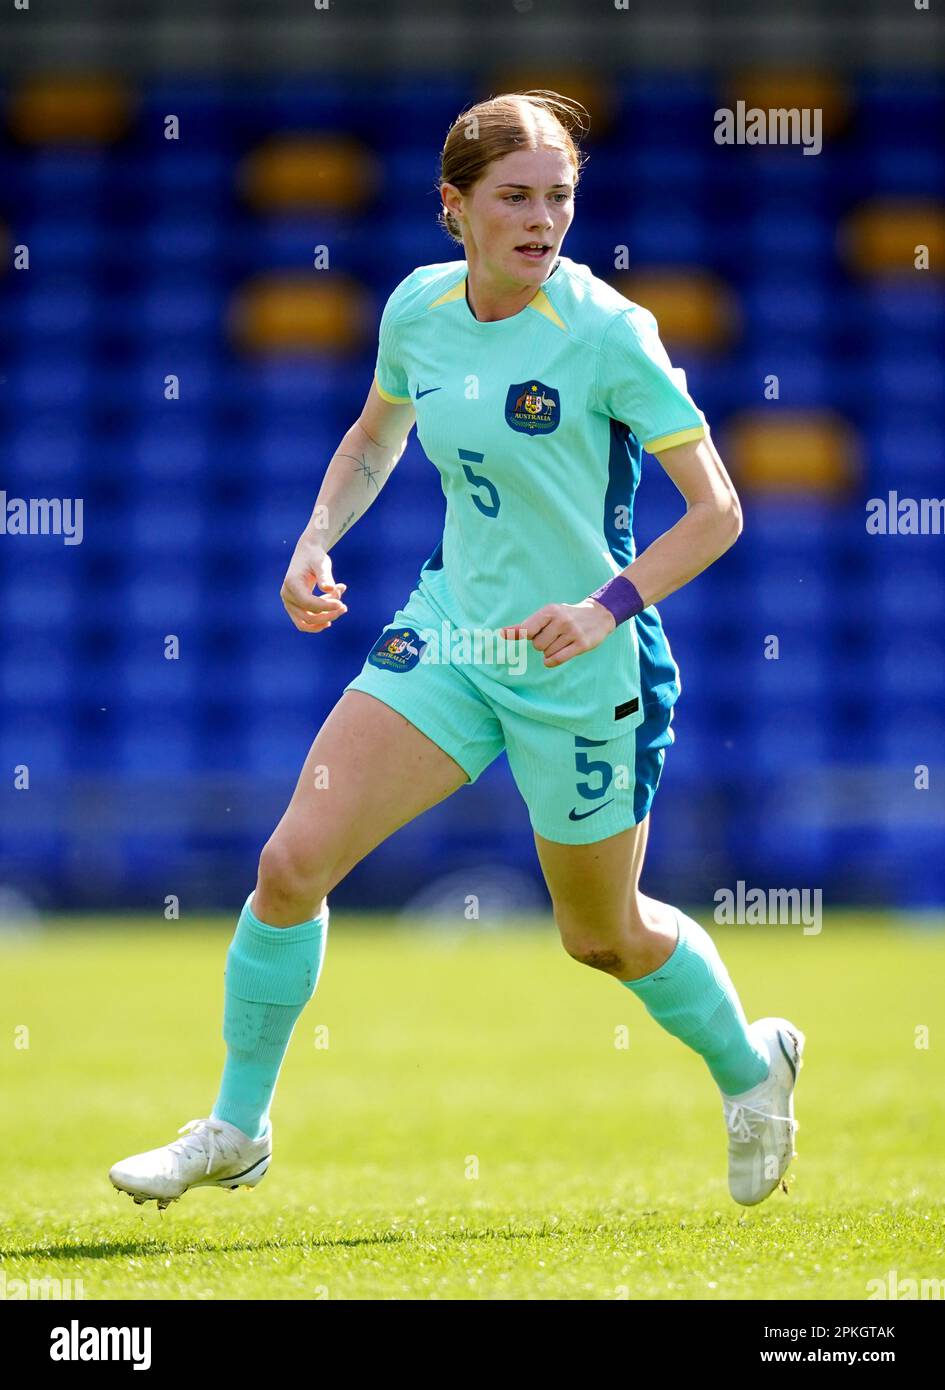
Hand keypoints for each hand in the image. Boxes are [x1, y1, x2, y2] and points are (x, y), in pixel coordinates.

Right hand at [280, 535, 347, 632]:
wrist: (307, 555)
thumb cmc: (315, 557)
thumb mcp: (321, 563)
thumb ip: (324, 575)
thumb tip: (329, 588)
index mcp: (292, 583)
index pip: (309, 603)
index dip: (326, 606)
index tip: (341, 604)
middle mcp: (287, 595)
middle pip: (308, 616)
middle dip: (329, 614)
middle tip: (344, 606)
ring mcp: (288, 603)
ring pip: (306, 622)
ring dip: (325, 619)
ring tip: (342, 608)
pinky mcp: (294, 607)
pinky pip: (304, 623)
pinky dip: (319, 622)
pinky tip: (332, 614)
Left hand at [499, 598, 615, 667]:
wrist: (599, 615)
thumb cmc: (566, 617)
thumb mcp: (547, 615)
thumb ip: (525, 626)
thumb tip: (501, 633)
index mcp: (550, 611)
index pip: (527, 628)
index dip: (519, 634)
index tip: (507, 634)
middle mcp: (561, 620)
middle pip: (537, 645)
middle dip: (542, 644)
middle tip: (554, 636)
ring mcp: (572, 632)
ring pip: (547, 653)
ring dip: (550, 651)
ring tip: (562, 641)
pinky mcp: (582, 644)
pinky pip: (558, 659)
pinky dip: (552, 661)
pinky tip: (553, 657)